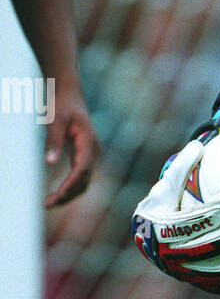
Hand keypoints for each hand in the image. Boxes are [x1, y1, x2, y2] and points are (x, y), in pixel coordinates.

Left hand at [44, 88, 100, 208]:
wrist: (69, 93)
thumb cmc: (62, 104)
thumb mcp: (55, 120)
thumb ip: (53, 141)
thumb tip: (50, 163)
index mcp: (88, 142)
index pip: (82, 169)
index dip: (70, 184)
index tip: (57, 196)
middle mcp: (93, 151)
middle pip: (84, 180)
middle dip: (68, 195)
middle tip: (47, 204)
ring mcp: (90, 154)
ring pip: (83, 182)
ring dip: (69, 194)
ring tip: (49, 202)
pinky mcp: (83, 156)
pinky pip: (79, 177)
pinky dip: (70, 188)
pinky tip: (57, 194)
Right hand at [131, 141, 219, 295]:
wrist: (148, 233)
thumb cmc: (165, 202)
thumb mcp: (168, 184)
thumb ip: (183, 167)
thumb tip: (199, 144)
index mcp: (158, 226)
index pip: (183, 222)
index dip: (205, 215)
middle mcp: (162, 251)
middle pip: (191, 250)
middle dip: (216, 245)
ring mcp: (174, 268)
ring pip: (200, 272)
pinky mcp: (185, 279)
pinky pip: (206, 285)